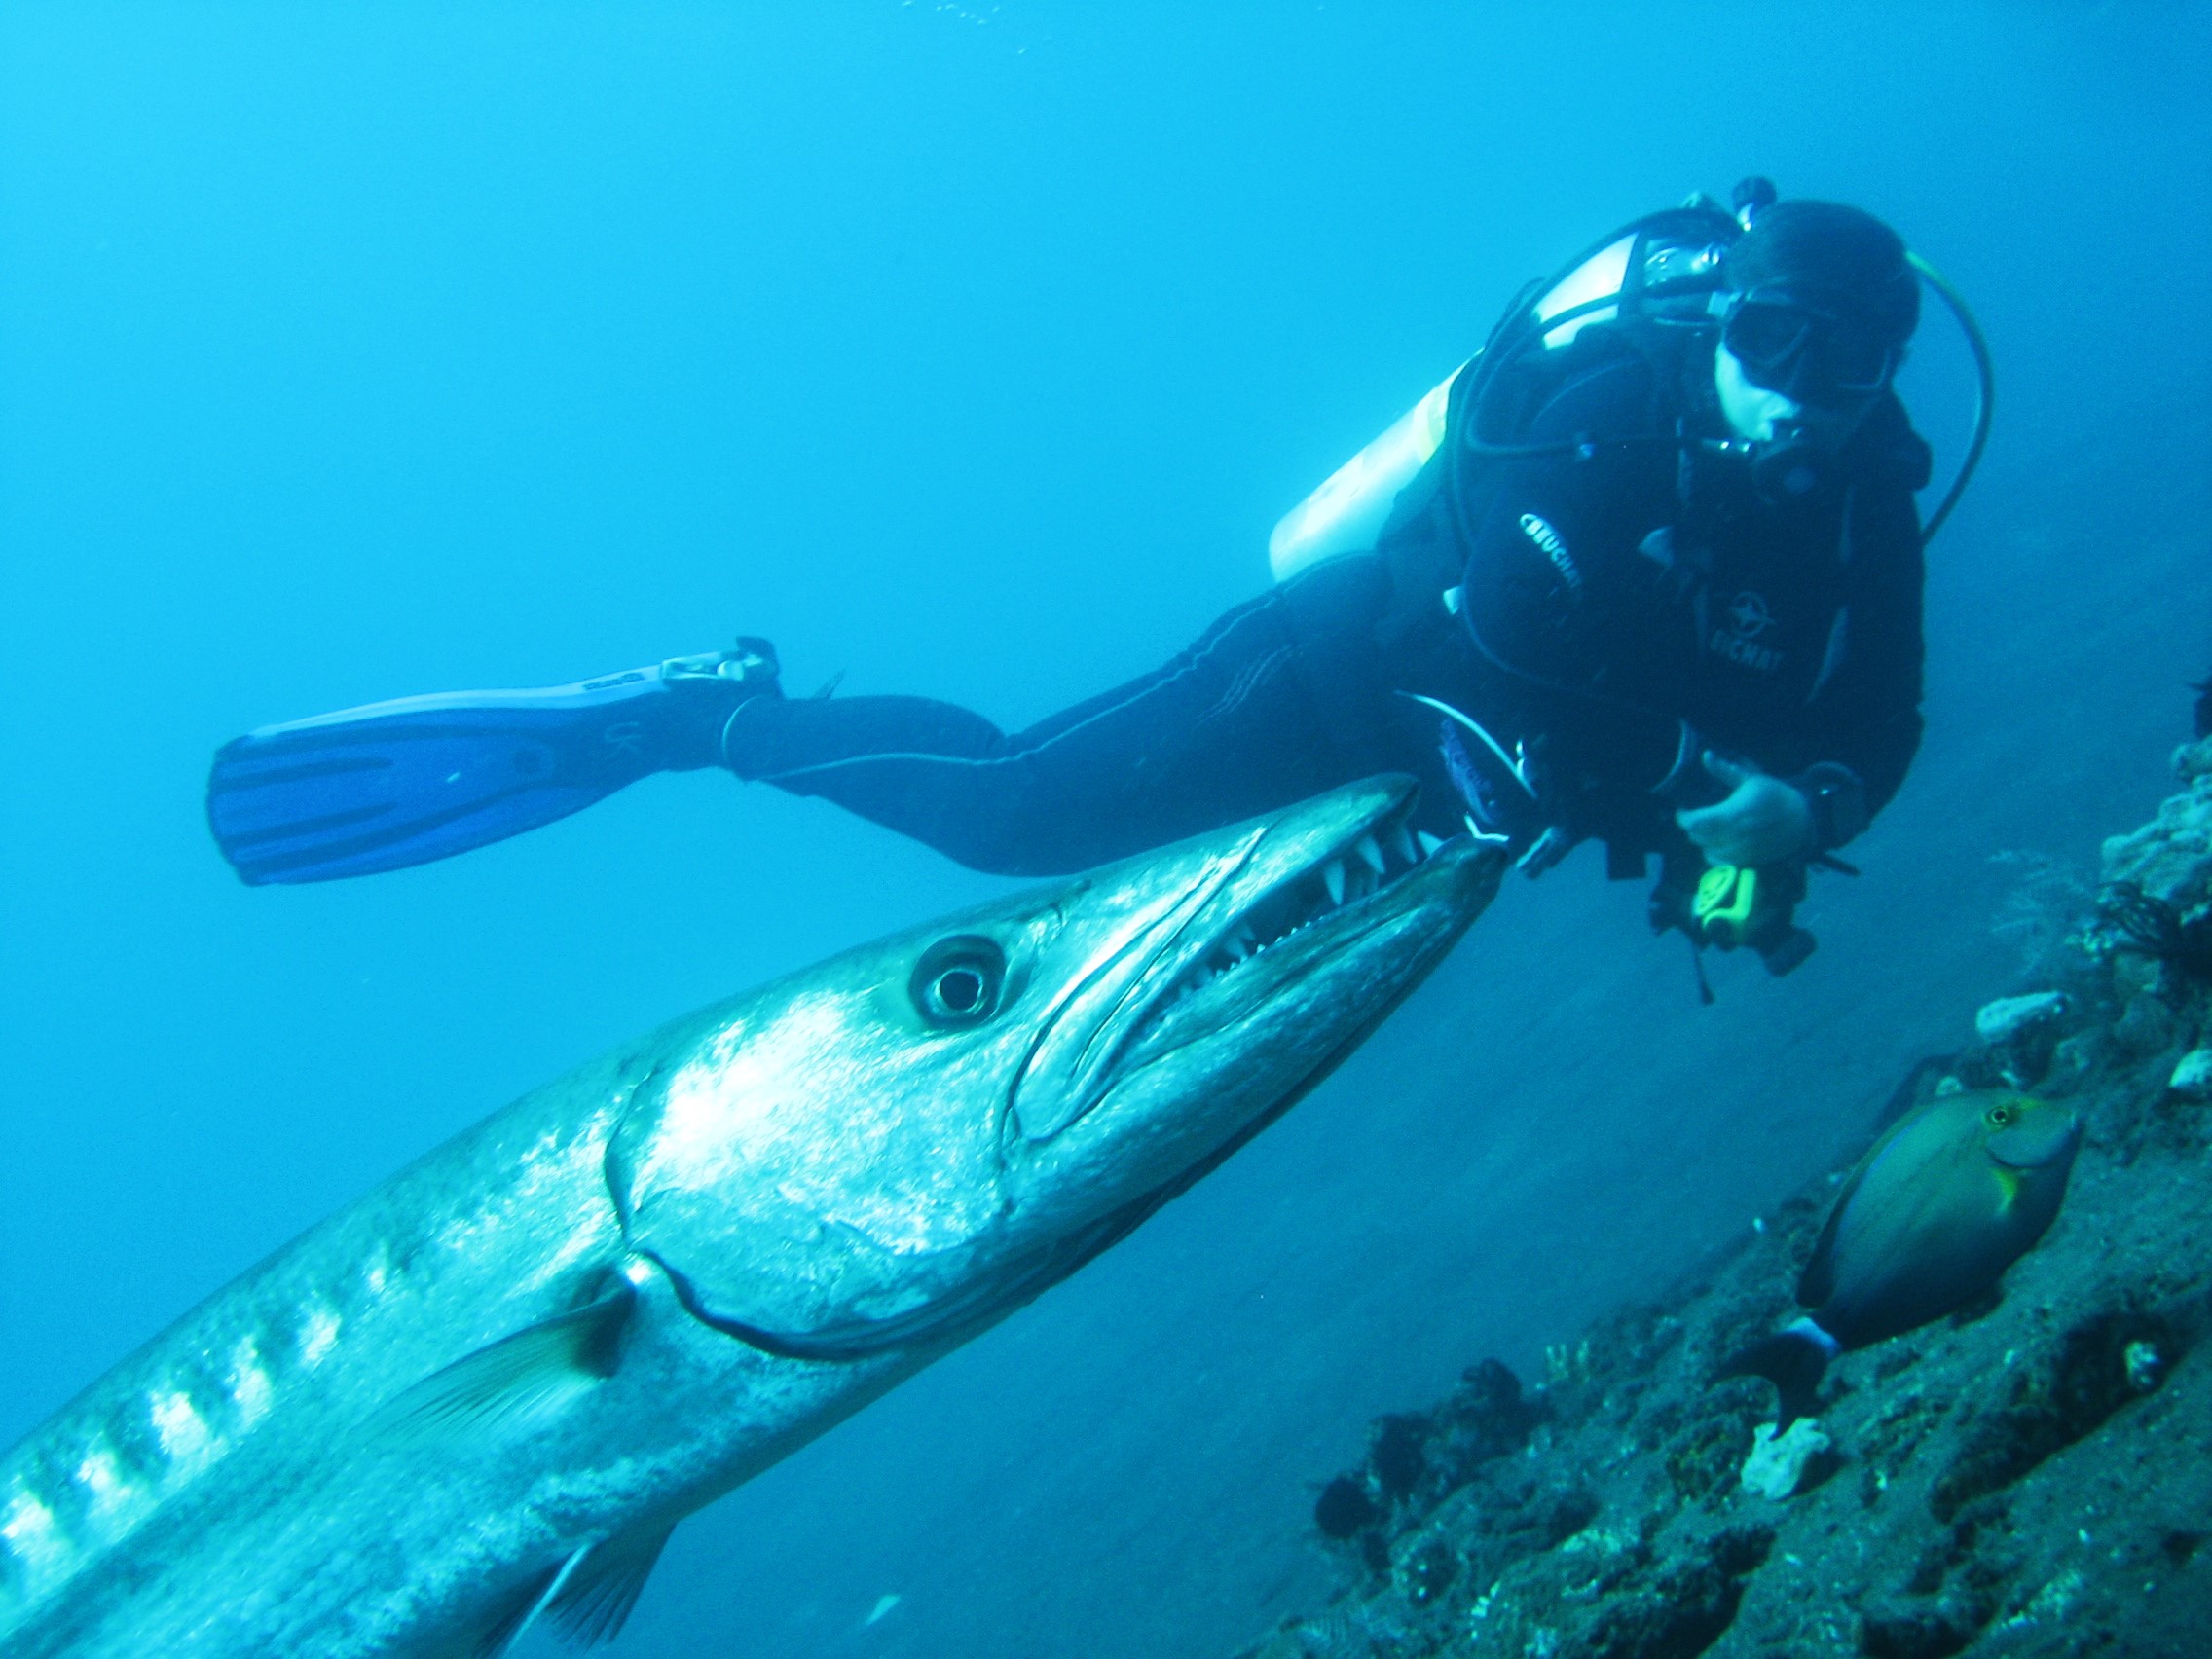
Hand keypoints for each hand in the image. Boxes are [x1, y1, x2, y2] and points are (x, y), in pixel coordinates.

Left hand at [1674, 753, 1812, 866]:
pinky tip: (1720, 841)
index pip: (1696, 823)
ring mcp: (1742, 851)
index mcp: (1735, 813)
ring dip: (1703, 840)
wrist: (1802, 819)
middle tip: (1697, 817)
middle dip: (1692, 828)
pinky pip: (1720, 862)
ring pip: (1707, 851)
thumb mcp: (1751, 778)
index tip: (1684, 810)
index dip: (1684, 818)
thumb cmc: (1774, 795)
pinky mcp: (1748, 861)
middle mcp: (1736, 835)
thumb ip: (1725, 770)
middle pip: (1698, 838)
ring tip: (1710, 828)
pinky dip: (1714, 853)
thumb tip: (1706, 756)